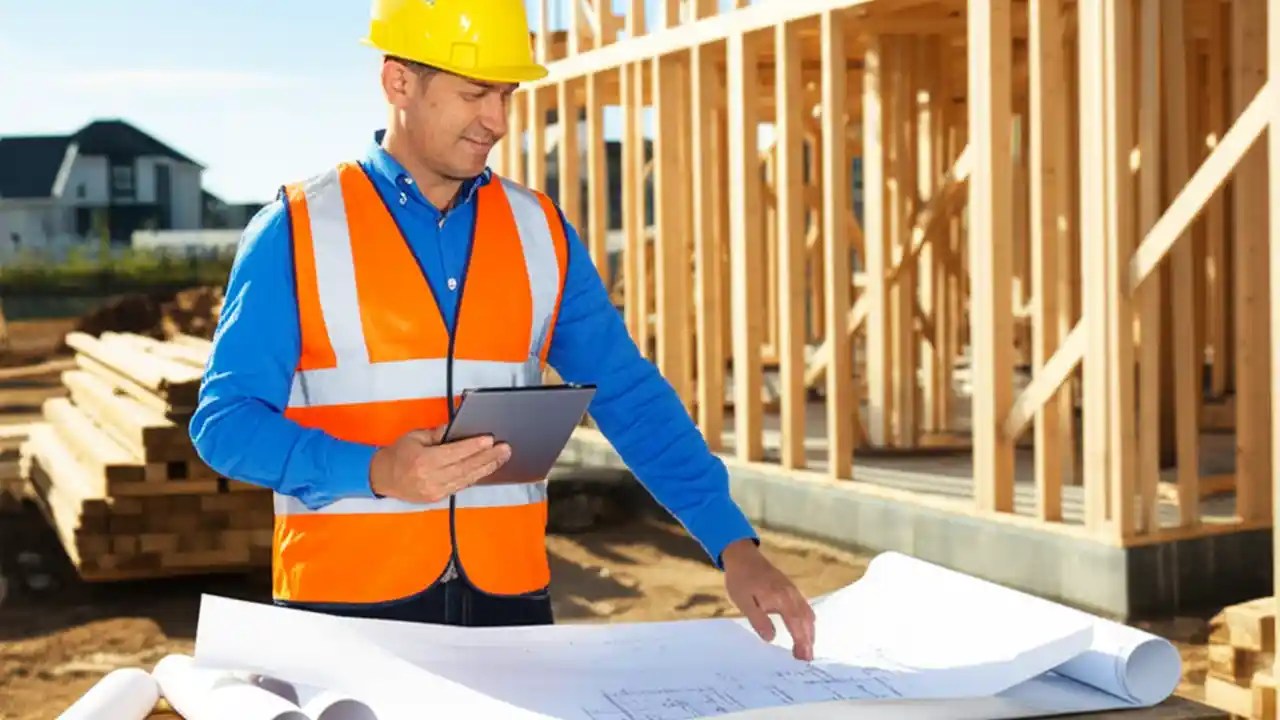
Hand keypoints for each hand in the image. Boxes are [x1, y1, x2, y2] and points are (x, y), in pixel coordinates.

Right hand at [368, 427, 510, 502]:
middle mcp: (430, 478)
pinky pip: (461, 486)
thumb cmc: (398, 454)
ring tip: (501, 458)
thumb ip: (437, 434)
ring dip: (486, 468)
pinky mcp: (438, 498)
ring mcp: (435, 491)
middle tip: (504, 449)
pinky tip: (487, 468)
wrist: (382, 478)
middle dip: (488, 458)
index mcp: (423, 461)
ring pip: (466, 479)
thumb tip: (458, 428)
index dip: (474, 446)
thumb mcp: (415, 437)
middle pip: (465, 468)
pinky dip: (475, 476)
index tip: (489, 439)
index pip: (455, 453)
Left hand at [722, 539, 815, 660]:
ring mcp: (793, 590)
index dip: (801, 641)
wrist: (743, 556)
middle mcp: (791, 595)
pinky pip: (804, 606)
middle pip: (806, 620)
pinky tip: (804, 627)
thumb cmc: (741, 580)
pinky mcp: (790, 588)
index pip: (796, 624)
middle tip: (806, 658)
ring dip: (809, 631)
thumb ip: (758, 620)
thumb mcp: (744, 602)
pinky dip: (807, 620)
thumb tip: (770, 638)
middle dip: (808, 640)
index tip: (803, 657)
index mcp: (781, 599)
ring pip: (807, 613)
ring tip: (806, 648)